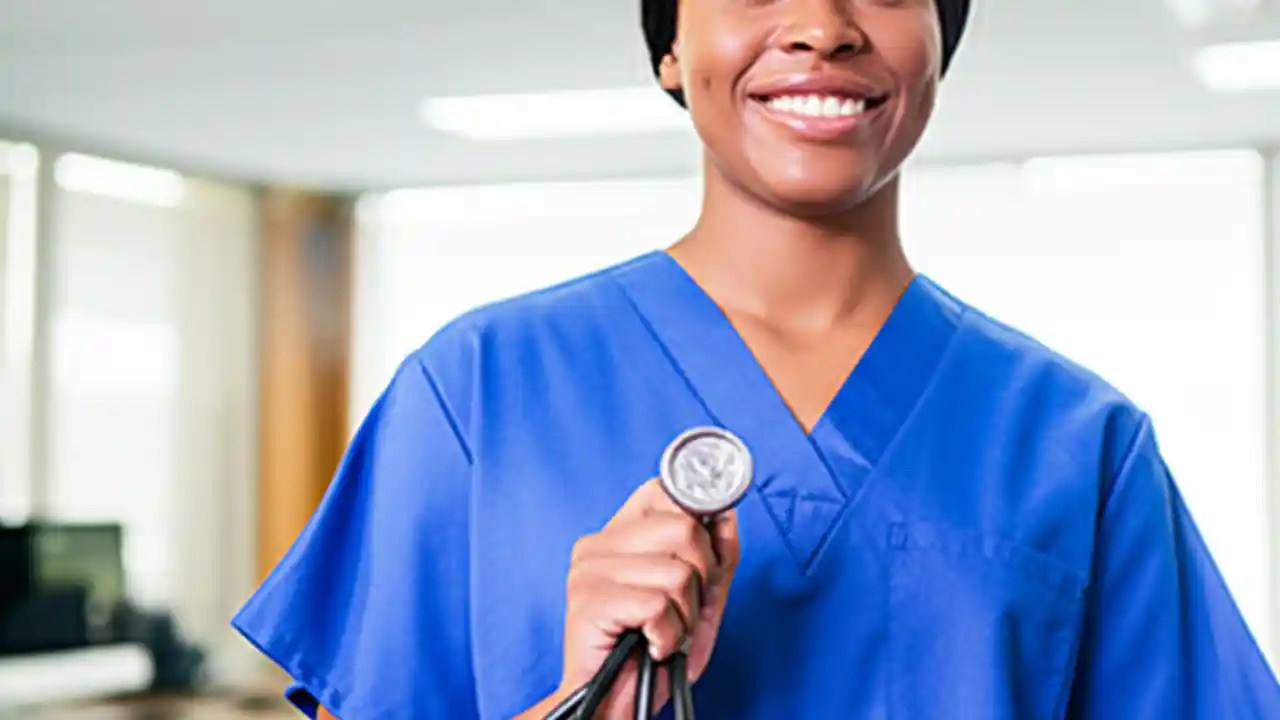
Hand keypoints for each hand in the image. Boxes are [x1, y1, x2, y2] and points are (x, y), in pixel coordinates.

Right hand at [557, 478, 740, 717]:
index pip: (663, 490)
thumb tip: (726, 512)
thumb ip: (715, 554)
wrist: (613, 705)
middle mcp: (598, 544)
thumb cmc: (650, 654)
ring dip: (684, 615)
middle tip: (679, 610)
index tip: (706, 549)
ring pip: (676, 571)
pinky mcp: (589, 600)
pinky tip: (650, 643)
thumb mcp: (698, 599)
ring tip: (661, 632)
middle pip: (683, 528)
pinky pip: (658, 604)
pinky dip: (668, 634)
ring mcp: (589, 570)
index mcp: (618, 536)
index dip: (698, 515)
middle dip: (700, 578)